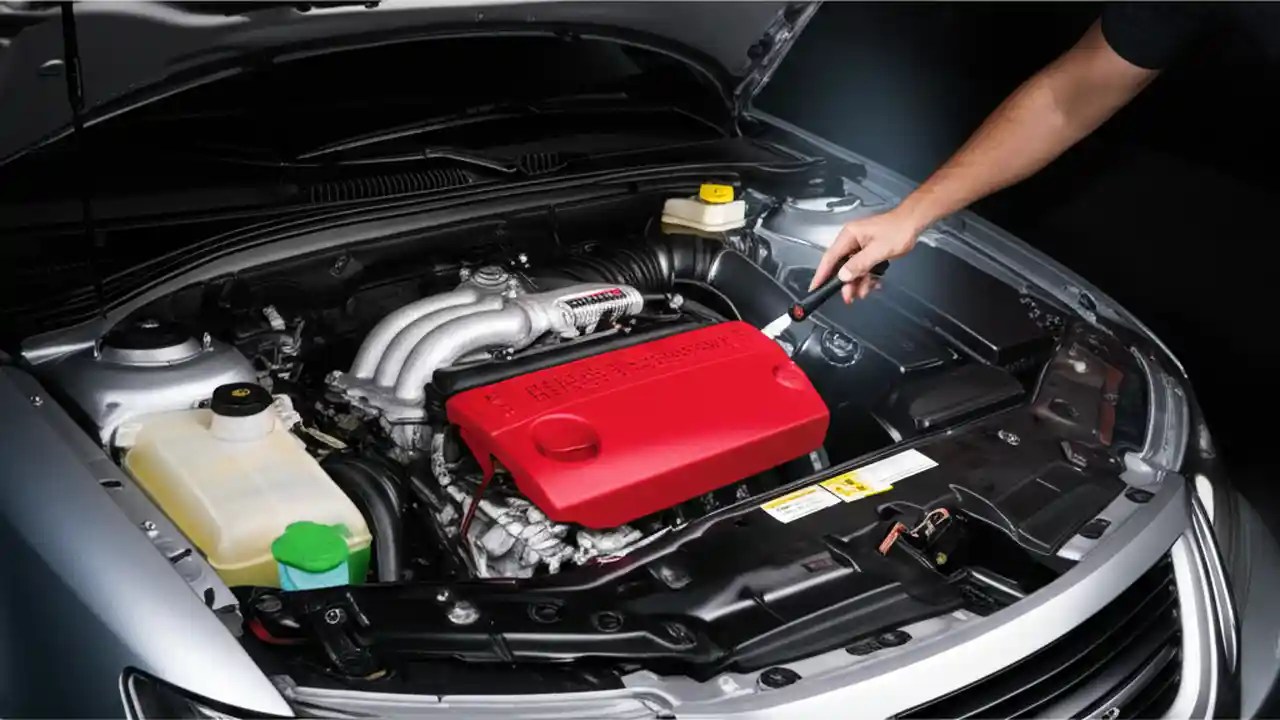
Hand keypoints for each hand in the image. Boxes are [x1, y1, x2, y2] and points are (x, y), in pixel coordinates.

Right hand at [809, 208, 923, 302]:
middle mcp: (852, 240)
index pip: (830, 258)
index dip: (821, 274)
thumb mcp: (878, 250)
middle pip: (841, 265)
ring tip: (864, 292)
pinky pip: (862, 266)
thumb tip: (843, 275)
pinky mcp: (868, 250)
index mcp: (849, 235)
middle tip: (848, 297)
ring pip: (853, 268)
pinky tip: (872, 283)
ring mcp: (860, 245)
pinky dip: (867, 276)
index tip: (815, 287)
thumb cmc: (898, 230)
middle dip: (845, 282)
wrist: (914, 222)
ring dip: (858, 281)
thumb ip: (859, 264)